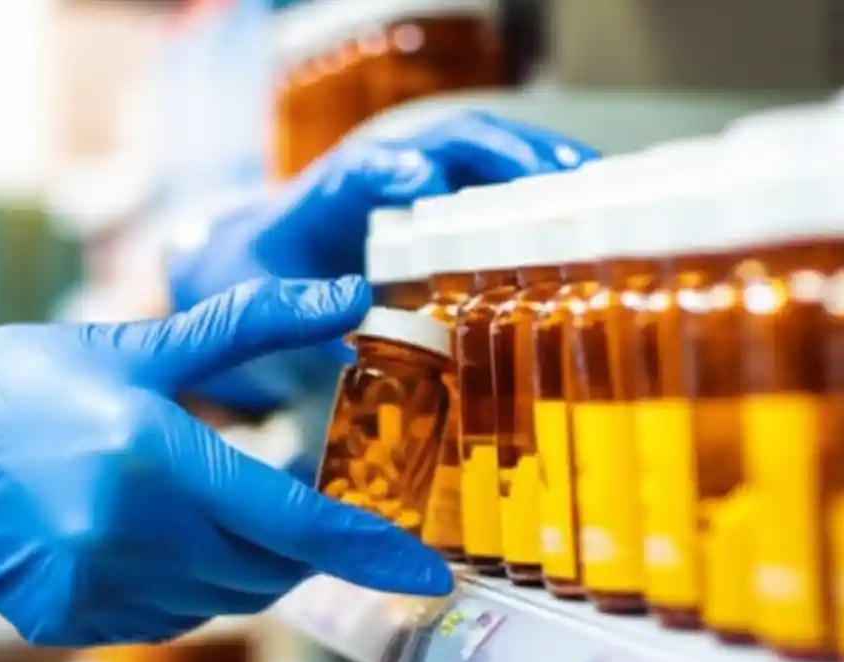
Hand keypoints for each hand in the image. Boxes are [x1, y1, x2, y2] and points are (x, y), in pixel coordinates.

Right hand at [0, 276, 451, 645]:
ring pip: (228, 596)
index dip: (370, 551)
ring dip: (247, 559)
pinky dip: (194, 582)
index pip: (294, 522)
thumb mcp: (138, 345)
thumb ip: (251, 324)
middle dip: (302, 541)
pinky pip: (175, 616)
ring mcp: (101, 589)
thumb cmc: (24, 385)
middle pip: (270, 567)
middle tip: (296, 496)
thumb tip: (349, 294)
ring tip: (211, 503)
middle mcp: (133, 538)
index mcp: (155, 461)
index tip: (430, 575)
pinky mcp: (76, 619)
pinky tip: (158, 534)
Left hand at [168, 110, 599, 308]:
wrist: (255, 255)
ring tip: (589, 185)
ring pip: (481, 149)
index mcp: (329, 193)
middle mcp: (381, 172)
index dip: (399, 171)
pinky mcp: (441, 196)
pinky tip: (583, 201)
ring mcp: (416, 176)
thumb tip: (346, 337)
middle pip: (446, 142)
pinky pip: (494, 175)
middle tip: (554, 184)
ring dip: (534, 161)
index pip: (367, 168)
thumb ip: (288, 318)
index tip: (427, 185)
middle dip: (500, 157)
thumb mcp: (254, 302)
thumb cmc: (254, 280)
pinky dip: (537, 181)